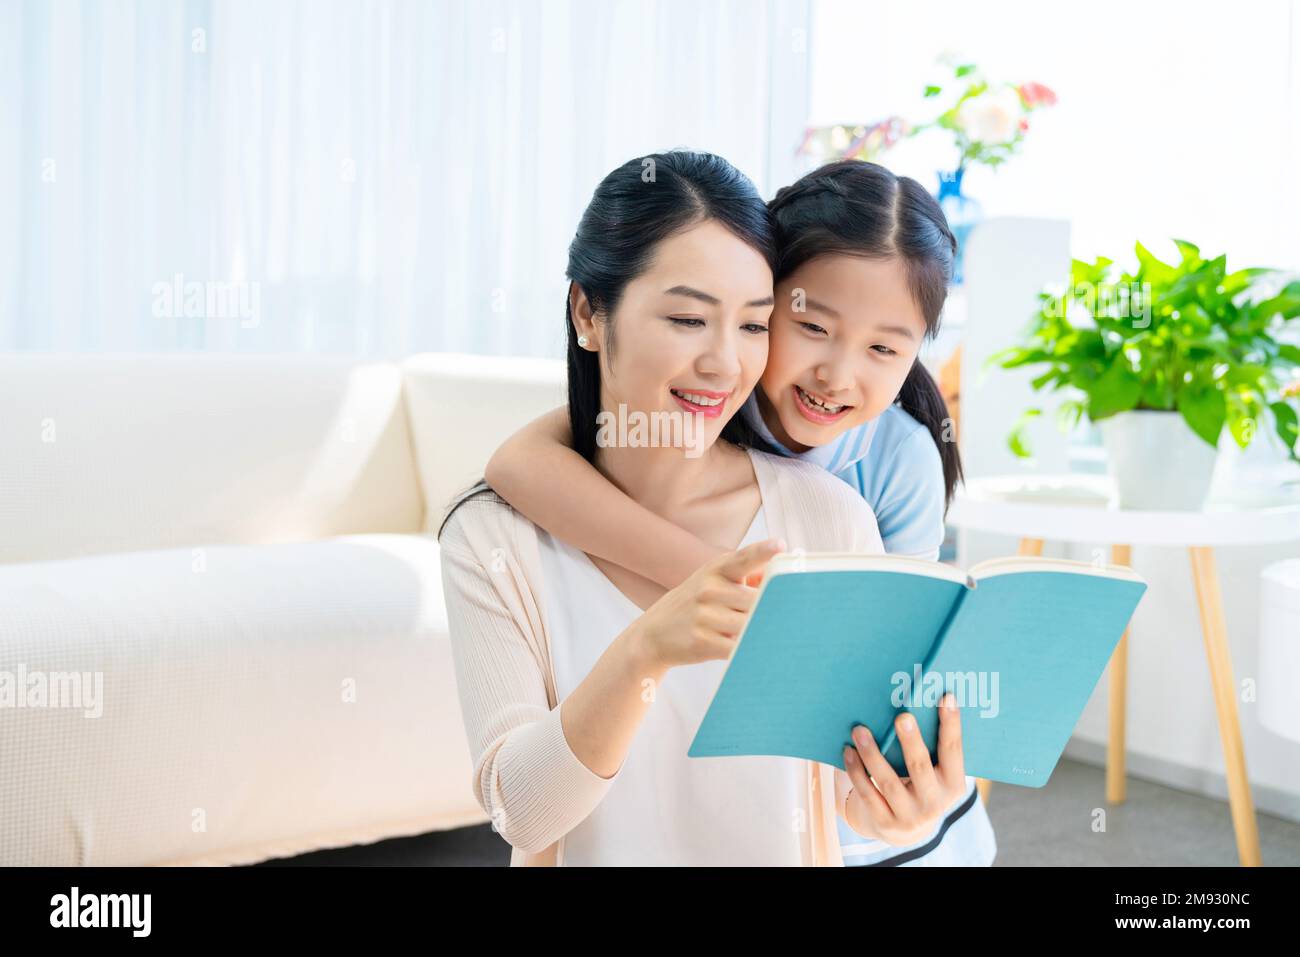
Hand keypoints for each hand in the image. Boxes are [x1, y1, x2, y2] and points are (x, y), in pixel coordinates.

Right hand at [633, 538, 785, 670]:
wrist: (653, 634)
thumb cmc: (696, 605)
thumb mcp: (714, 581)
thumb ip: (750, 576)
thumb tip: (787, 574)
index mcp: (716, 569)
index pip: (744, 558)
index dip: (763, 551)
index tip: (780, 544)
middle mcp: (709, 589)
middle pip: (758, 600)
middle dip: (770, 610)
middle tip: (780, 616)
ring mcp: (704, 616)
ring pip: (751, 625)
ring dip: (759, 631)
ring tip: (755, 633)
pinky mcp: (703, 642)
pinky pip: (739, 647)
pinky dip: (750, 649)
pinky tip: (748, 649)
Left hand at [841, 692, 966, 845]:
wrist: (907, 832)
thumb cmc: (920, 786)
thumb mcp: (935, 774)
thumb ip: (930, 748)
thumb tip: (911, 702)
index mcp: (952, 785)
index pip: (953, 751)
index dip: (951, 725)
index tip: (947, 697)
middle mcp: (934, 803)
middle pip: (920, 767)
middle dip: (911, 741)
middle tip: (902, 715)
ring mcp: (909, 816)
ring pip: (888, 781)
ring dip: (872, 753)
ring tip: (859, 730)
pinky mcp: (884, 822)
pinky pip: (867, 793)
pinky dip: (856, 771)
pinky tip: (848, 751)